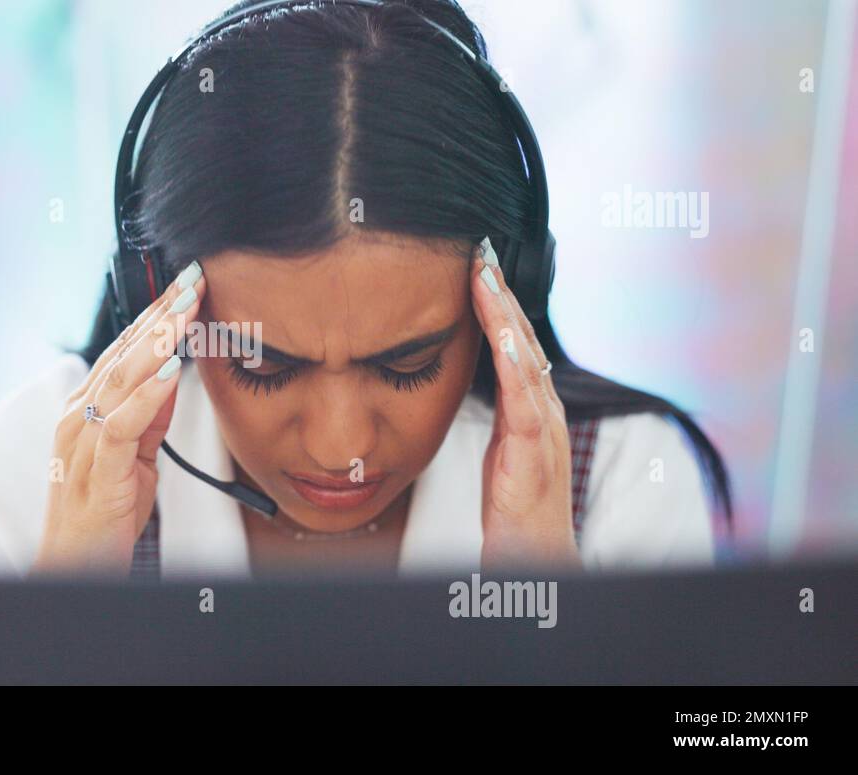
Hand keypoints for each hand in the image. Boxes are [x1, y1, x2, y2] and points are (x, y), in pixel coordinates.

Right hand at [31, 262, 205, 575]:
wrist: (76, 565)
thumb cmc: (104, 512)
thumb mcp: (137, 454)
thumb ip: (150, 414)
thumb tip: (175, 371)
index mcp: (87, 407)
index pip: (126, 349)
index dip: (157, 314)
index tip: (189, 283)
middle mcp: (79, 415)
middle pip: (125, 353)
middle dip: (161, 313)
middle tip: (193, 278)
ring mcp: (83, 440)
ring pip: (121, 378)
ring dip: (158, 341)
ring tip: (186, 310)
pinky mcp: (97, 470)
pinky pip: (120, 424)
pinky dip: (147, 395)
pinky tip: (171, 370)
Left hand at [469, 243, 579, 568]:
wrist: (537, 559)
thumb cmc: (517, 513)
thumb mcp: (502, 453)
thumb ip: (500, 419)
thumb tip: (479, 387)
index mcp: (532, 409)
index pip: (512, 344)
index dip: (496, 304)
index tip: (475, 265)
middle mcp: (543, 410)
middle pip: (520, 339)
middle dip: (500, 292)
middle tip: (479, 249)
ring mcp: (542, 427)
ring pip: (523, 357)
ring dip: (504, 312)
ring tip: (484, 273)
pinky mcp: (534, 450)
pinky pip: (523, 397)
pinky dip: (512, 359)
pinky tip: (498, 331)